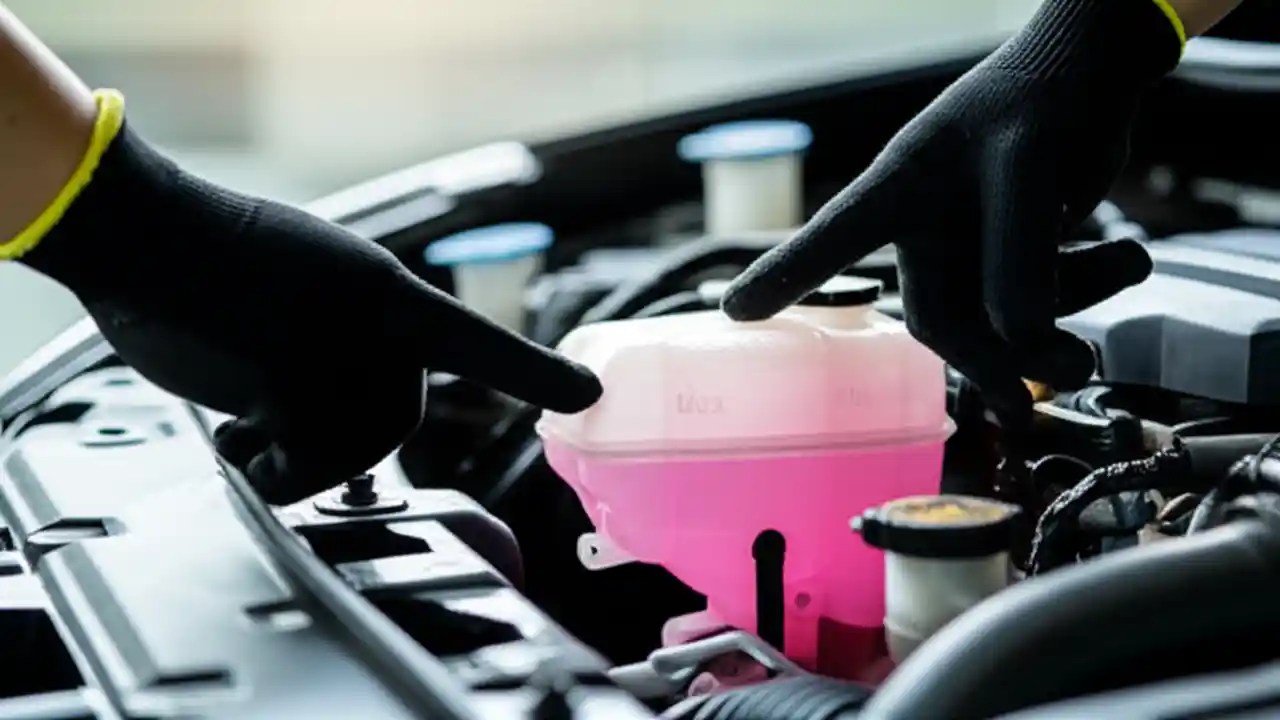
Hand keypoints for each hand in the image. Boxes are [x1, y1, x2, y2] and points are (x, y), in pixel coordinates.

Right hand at [24, 123, 600, 503]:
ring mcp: (347, 367)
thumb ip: (357, 340)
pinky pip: (286, 477)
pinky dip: (250, 463)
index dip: (535, 375)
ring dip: (276, 442)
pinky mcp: (301, 397)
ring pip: (328, 462)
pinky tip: (229, 405)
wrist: (148, 231)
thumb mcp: (318, 285)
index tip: (589, 396)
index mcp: (393, 296)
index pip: (479, 344)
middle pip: (377, 430)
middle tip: (266, 367)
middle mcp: (386, 336)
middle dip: (320, 422)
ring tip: (241, 373)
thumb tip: (349, 417)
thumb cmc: (218, 257)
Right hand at [722, 0, 1181, 423]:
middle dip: (994, 356)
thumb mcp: (1028, 164)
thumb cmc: (1043, 94)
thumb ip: (1016, 255)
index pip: (834, 237)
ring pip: (998, 317)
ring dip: (1057, 321)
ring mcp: (971, 242)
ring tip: (1115, 284)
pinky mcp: (1015, 252)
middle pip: (940, 316)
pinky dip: (1092, 283)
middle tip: (1048, 381)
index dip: (785, 274)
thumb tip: (1019, 339)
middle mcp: (928, 224)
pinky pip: (1043, 296)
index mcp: (903, 187)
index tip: (736, 310)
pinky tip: (1125, 256)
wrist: (1097, 71)